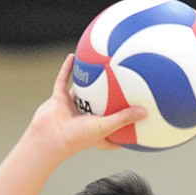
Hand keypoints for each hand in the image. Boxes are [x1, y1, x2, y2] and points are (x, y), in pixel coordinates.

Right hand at [27, 54, 146, 157]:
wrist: (49, 137)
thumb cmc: (77, 138)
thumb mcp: (105, 127)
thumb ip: (124, 118)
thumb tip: (145, 112)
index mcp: (96, 130)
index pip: (113, 130)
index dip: (124, 127)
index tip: (136, 119)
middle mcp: (83, 118)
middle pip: (99, 106)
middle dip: (108, 98)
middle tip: (121, 86)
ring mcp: (70, 108)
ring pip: (80, 90)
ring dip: (87, 79)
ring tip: (97, 65)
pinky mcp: (58, 99)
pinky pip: (63, 80)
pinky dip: (67, 68)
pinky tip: (74, 56)